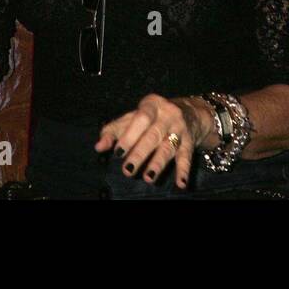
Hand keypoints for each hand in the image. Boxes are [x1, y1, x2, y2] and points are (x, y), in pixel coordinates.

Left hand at [96, 94, 214, 189]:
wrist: (189, 111)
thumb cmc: (152, 117)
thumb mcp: (133, 118)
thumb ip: (114, 130)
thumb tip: (99, 147)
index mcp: (152, 105)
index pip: (141, 119)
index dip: (130, 135)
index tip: (118, 152)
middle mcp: (168, 114)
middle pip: (153, 135)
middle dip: (140, 153)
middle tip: (128, 170)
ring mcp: (180, 128)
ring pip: (168, 147)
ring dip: (158, 164)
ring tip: (148, 178)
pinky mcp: (190, 141)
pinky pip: (186, 157)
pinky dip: (184, 171)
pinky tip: (180, 184)